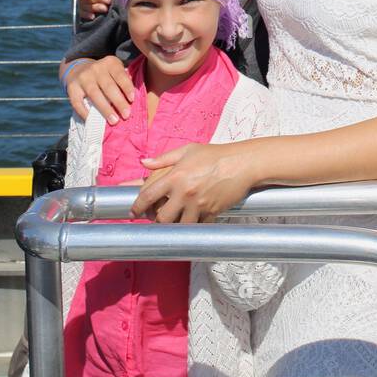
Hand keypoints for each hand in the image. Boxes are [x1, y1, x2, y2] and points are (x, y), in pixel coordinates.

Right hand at [65, 55, 133, 122]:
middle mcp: (96, 68)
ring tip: (114, 121)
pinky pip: (78, 102)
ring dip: (105, 109)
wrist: (79, 68)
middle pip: (108, 86)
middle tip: (126, 115)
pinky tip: (93, 120)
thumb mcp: (115, 71)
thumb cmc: (105, 74)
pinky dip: (85, 112)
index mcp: (110, 62)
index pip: (120, 75)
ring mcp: (83, 78)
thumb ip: (123, 81)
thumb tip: (131, 101)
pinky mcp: (72, 88)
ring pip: (95, 94)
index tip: (132, 100)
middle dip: (118, 102)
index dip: (127, 87)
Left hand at [132, 143, 253, 222]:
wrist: (242, 163)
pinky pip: (198, 226)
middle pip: (162, 217)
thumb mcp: (187, 150)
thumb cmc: (215, 154)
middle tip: (156, 218)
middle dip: (156, 220)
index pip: (148, 196)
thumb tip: (144, 162)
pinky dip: (194, 226)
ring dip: (174, 226)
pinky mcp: (212, 212)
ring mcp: (198, 205)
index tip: (134, 212)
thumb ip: (163, 158)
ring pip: (180, 226)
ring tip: (173, 222)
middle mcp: (184, 193)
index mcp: (175, 176)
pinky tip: (192, 222)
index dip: (137, 207)